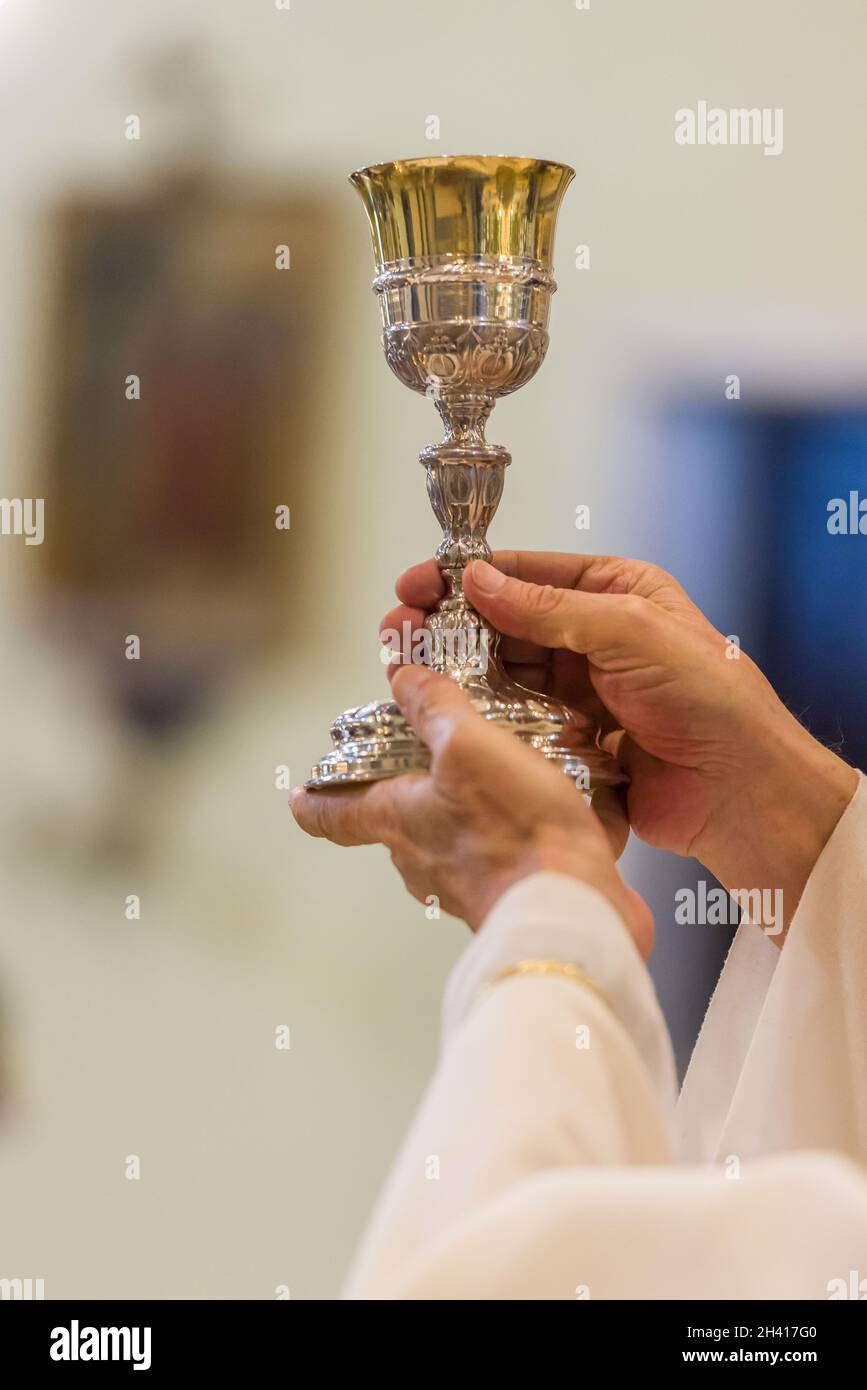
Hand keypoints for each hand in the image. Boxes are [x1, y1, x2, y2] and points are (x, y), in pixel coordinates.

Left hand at [291, 664, 653, 954]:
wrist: (573, 911)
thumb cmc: (515, 831)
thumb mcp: (470, 746)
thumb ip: (435, 709)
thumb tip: (402, 678)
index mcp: (396, 820)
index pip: (333, 814)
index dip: (314, 800)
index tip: (298, 795)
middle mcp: (421, 858)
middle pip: (396, 821)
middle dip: (408, 788)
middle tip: (428, 753)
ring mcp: (465, 883)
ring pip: (449, 836)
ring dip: (466, 807)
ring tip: (501, 771)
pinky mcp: (510, 893)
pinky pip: (500, 853)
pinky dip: (511, 829)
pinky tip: (545, 808)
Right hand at [382, 553, 857, 936]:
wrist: (743, 793)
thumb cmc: (713, 702)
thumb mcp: (631, 632)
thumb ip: (550, 609)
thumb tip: (481, 582)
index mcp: (618, 593)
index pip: (529, 575)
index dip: (470, 577)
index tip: (420, 583)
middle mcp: (596, 638)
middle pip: (507, 625)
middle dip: (453, 627)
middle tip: (399, 630)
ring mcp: (583, 693)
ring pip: (506, 676)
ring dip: (461, 675)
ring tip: (410, 673)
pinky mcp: (573, 742)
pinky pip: (518, 724)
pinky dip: (486, 720)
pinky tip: (450, 718)